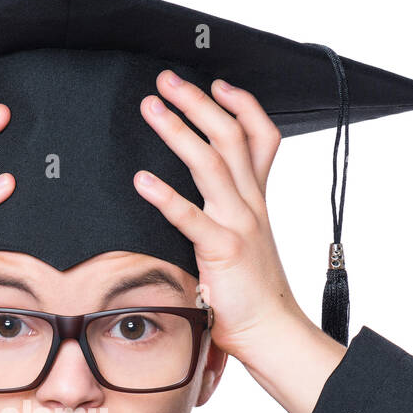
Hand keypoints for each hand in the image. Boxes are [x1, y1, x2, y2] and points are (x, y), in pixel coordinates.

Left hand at [133, 69, 345, 412]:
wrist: (272, 332)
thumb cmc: (250, 296)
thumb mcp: (244, 245)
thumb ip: (224, 220)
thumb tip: (199, 206)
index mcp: (256, 202)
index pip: (261, 139)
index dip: (242, 105)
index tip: (219, 83)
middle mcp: (251, 205)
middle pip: (230, 137)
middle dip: (198, 102)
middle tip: (166, 80)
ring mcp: (239, 225)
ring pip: (211, 162)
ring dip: (179, 130)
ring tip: (151, 108)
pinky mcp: (224, 251)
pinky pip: (192, 217)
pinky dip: (166, 195)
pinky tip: (141, 179)